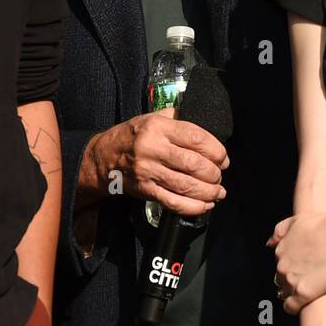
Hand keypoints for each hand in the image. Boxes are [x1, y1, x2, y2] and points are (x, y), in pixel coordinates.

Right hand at [88, 111, 228, 215]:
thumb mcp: (151, 118)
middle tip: (219, 175)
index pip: (196, 138)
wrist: (103, 158)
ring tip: (218, 191)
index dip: (216, 150)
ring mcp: (148, 172)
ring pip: (187, 185)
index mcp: (158, 127)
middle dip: (214, 173)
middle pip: (194, 164)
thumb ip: (176, 119)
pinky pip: (174, 202)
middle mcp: (153, 149)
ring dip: (208, 191)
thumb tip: (205, 125)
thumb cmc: (131, 136)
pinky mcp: (145, 190)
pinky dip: (193, 207)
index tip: (223, 157)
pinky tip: (204, 205)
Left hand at [268, 211, 325, 312]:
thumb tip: (268, 243)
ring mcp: (291, 280)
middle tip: (309, 278)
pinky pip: (290, 307)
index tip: (303, 266)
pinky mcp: (302, 293)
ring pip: (284, 292)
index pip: (280, 263)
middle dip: (291, 279)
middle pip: (281, 278)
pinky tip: (300, 306)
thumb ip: (281, 229)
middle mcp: (282, 265)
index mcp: (280, 249)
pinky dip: (292, 308)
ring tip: (308, 291)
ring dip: (293, 292)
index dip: (292, 265)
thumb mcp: (299, 219)